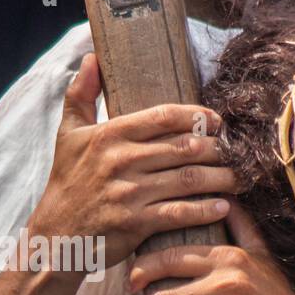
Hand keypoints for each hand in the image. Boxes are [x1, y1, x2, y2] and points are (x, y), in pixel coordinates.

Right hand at [27, 52, 235, 275]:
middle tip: (237, 151)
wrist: (54, 237)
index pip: (164, 116)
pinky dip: (204, 210)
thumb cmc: (66, 184)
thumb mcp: (67, 135)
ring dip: (220, 178)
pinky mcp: (135, 223)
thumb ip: (80, 95)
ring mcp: (129, 193)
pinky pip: (179, 213)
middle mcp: (121, 161)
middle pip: (184, 147)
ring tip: (239, 177)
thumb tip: (90, 57)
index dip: (198, 115)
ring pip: (187, 179)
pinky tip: (223, 207)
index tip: (218, 120)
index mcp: (110, 135)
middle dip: (217, 148)